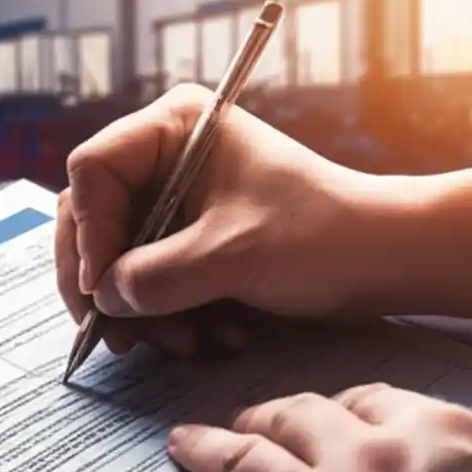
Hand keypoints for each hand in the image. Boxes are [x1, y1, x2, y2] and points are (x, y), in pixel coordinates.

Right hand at [55, 84, 403, 355]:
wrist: (382, 260)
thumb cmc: (320, 237)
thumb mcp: (229, 256)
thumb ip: (154, 278)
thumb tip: (103, 298)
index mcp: (173, 127)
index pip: (92, 173)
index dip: (89, 233)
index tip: (104, 289)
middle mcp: (164, 154)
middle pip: (92, 217)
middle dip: (106, 282)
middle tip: (114, 334)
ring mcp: (174, 196)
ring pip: (117, 255)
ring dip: (141, 308)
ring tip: (182, 344)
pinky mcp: (188, 234)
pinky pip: (149, 275)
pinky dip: (166, 312)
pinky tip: (203, 336)